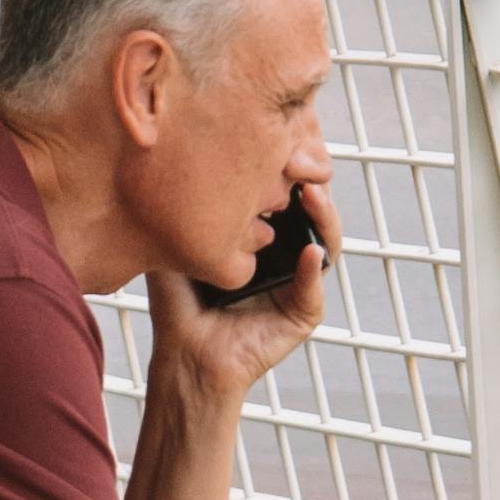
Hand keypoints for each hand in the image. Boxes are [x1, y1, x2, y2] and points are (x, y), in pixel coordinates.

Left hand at [146, 167, 334, 413]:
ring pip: (324, 245)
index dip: (287, 172)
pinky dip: (313, 271)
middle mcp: (283, 257)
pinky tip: (308, 251)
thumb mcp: (178, 243)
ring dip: (323, 219)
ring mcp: (297, 284)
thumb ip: (185, 208)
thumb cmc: (176, 303)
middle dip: (312, 185)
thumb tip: (175, 157)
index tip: (278, 144)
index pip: (285, 198)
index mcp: (260, 239)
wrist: (182, 355)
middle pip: (311, 214)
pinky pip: (314, 290)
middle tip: (300, 164)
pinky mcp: (301, 316)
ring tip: (312, 197)